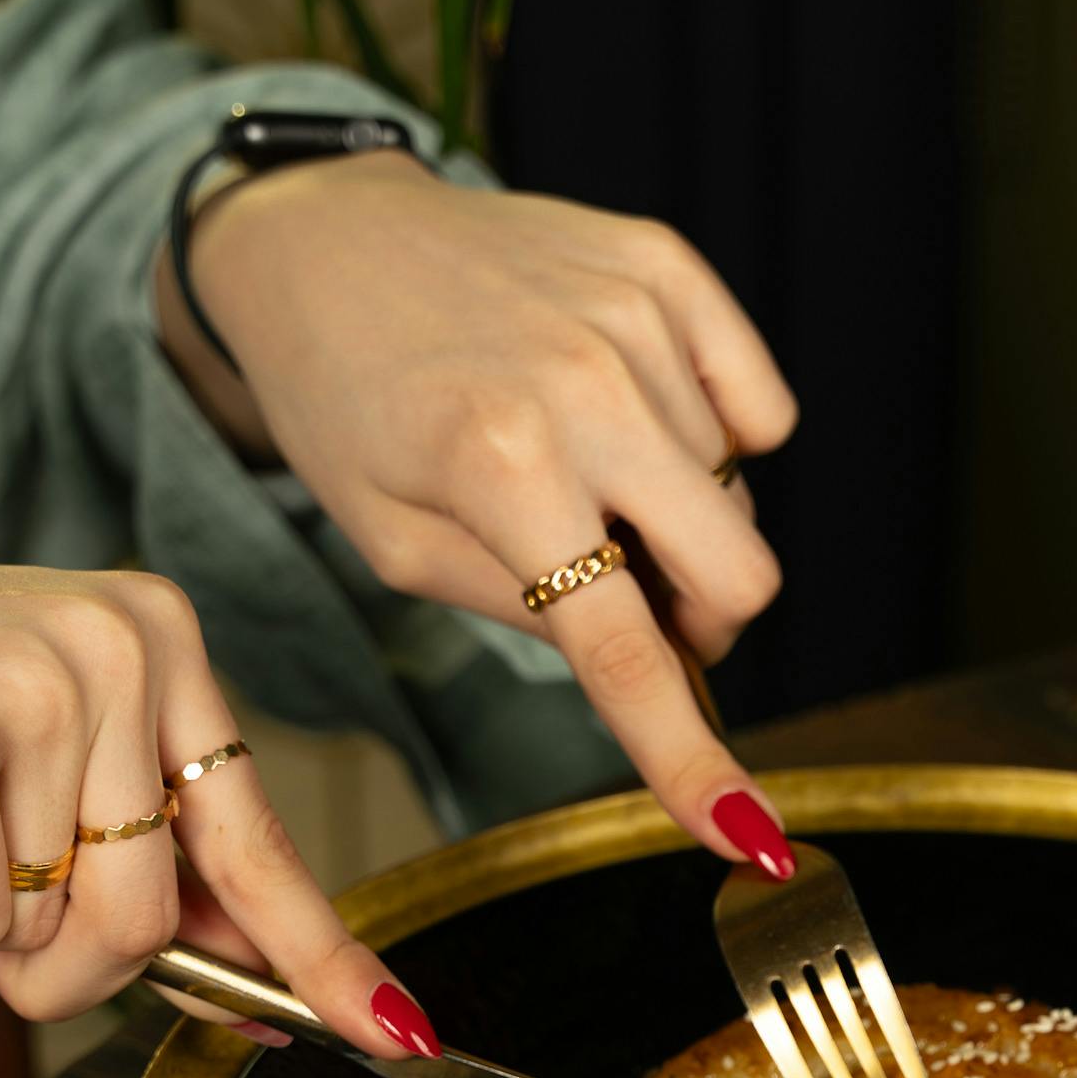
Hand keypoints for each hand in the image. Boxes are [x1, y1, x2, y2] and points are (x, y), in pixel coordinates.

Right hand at [0, 548, 440, 1054]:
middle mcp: (120, 647)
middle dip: (51, 955)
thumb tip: (242, 972)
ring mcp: (41, 693)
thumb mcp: (20, 751)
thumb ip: (130, 851)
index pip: (255, 833)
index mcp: (152, 636)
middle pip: (154, 921)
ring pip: (67, 937)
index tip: (396, 1029)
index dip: (319, 952)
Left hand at [160, 159, 800, 877]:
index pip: (629, 651)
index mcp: (501, 465)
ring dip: (680, 516)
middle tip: (622, 594)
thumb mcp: (397, 548)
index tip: (755, 841)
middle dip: (700, 615)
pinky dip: (712, 434)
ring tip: (585, 472)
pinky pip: (760, 405)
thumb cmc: (343, 405)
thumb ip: (531, 614)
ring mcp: (636, 312)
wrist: (316, 236)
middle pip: (741, 573)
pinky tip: (632, 416)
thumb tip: (660, 657)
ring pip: (742, 495)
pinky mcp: (664, 265)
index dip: (693, 760)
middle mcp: (586, 380)